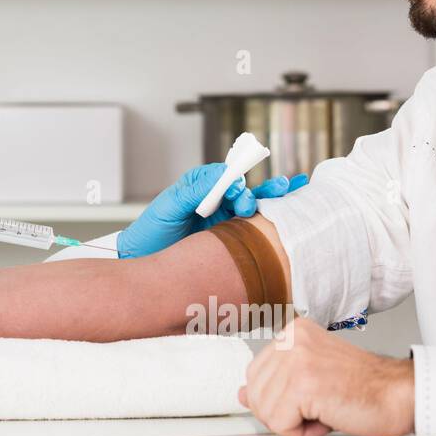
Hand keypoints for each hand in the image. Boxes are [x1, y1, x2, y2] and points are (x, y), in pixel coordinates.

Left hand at [116, 163, 307, 258]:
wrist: (144, 260)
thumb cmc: (153, 231)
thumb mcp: (171, 207)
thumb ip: (195, 192)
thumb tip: (224, 175)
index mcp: (200, 185)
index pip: (225, 176)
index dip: (234, 180)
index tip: (236, 190)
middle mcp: (215, 198)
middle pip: (244, 189)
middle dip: (256, 190)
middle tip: (259, 199)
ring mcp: (225, 217)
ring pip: (253, 205)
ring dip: (270, 199)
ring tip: (287, 190)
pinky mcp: (230, 236)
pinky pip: (252, 226)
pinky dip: (272, 217)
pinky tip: (291, 211)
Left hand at [238, 318, 414, 435]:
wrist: (400, 394)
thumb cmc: (364, 388)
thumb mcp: (311, 378)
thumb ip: (274, 382)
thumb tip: (241, 394)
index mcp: (292, 332)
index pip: (254, 373)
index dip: (277, 398)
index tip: (307, 399)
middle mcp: (291, 339)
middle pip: (254, 391)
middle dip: (281, 412)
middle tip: (316, 409)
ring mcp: (296, 359)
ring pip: (264, 410)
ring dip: (293, 423)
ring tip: (324, 411)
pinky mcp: (304, 383)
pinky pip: (279, 423)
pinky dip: (301, 433)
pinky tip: (326, 419)